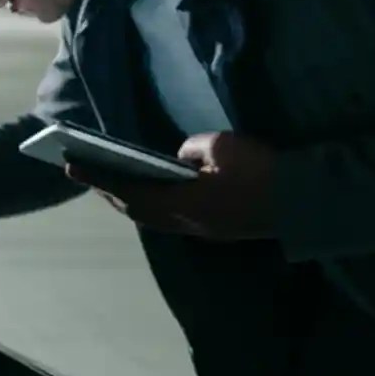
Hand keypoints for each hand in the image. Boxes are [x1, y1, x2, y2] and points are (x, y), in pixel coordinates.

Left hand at [65, 132, 277, 240]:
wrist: (304, 201)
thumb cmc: (260, 171)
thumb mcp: (221, 145)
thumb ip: (192, 149)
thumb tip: (181, 159)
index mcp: (181, 204)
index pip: (127, 191)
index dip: (98, 177)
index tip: (70, 165)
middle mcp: (185, 223)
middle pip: (135, 211)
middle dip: (108, 191)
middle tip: (85, 173)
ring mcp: (202, 230)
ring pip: (154, 217)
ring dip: (130, 200)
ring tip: (111, 182)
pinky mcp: (217, 229)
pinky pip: (173, 217)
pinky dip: (153, 204)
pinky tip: (152, 191)